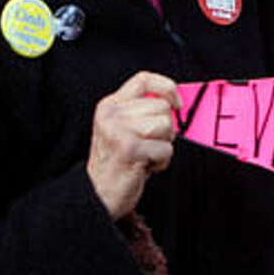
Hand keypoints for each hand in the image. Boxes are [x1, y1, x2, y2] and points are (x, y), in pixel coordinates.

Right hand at [86, 71, 180, 220]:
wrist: (97, 195)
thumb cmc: (116, 163)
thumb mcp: (121, 129)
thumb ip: (140, 111)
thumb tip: (175, 102)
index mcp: (110, 106)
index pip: (143, 79)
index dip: (167, 87)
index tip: (177, 103)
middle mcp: (112, 114)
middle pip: (162, 106)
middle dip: (164, 129)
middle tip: (147, 145)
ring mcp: (119, 130)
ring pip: (166, 126)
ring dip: (163, 146)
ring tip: (145, 156)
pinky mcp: (129, 148)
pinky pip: (166, 149)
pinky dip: (162, 162)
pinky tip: (145, 167)